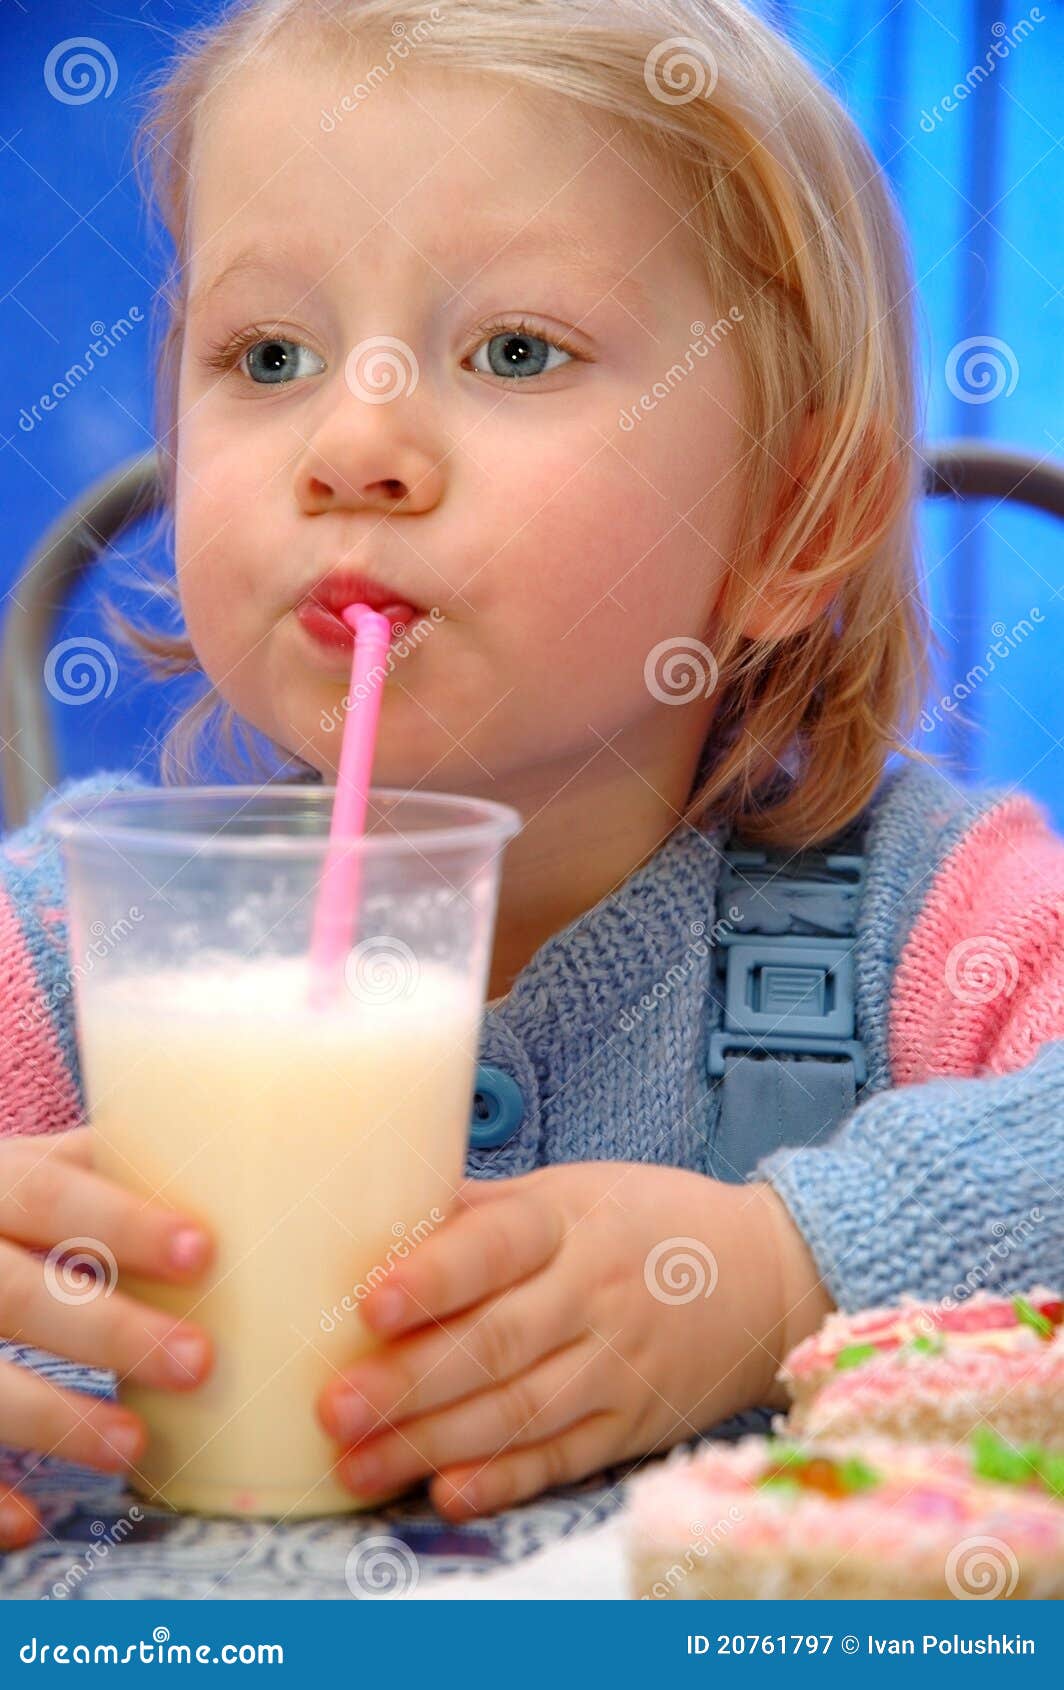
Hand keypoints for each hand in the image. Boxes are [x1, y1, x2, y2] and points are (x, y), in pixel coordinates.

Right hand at [0, 1129, 213, 1550]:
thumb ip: (110, 1163)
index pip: (54, 1197)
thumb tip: (235, 1153)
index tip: (203, 1251)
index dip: (123, 1223)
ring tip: (135, 1445)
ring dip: (56, 1417)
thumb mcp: (34, 1167)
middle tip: (199, 1361)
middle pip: (19, 1293)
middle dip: (109, 1330)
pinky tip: (30, 1523)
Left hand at [317, 1162, 831, 1519]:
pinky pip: (562, 1457)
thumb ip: (480, 1212)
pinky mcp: (631, 1425)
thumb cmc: (644, 1221)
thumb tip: (370, 1218)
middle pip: (497, 1342)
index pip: (497, 1247)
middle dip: (409, 1381)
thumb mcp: (570, 1190)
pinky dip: (505, 1480)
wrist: (768, 1273)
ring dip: (432, 1443)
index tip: (371, 1305)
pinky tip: (448, 1494)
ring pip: (518, 1410)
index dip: (435, 1278)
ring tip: (355, 1464)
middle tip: (334, 1406)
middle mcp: (593, 1292)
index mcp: (567, 1220)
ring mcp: (616, 1364)